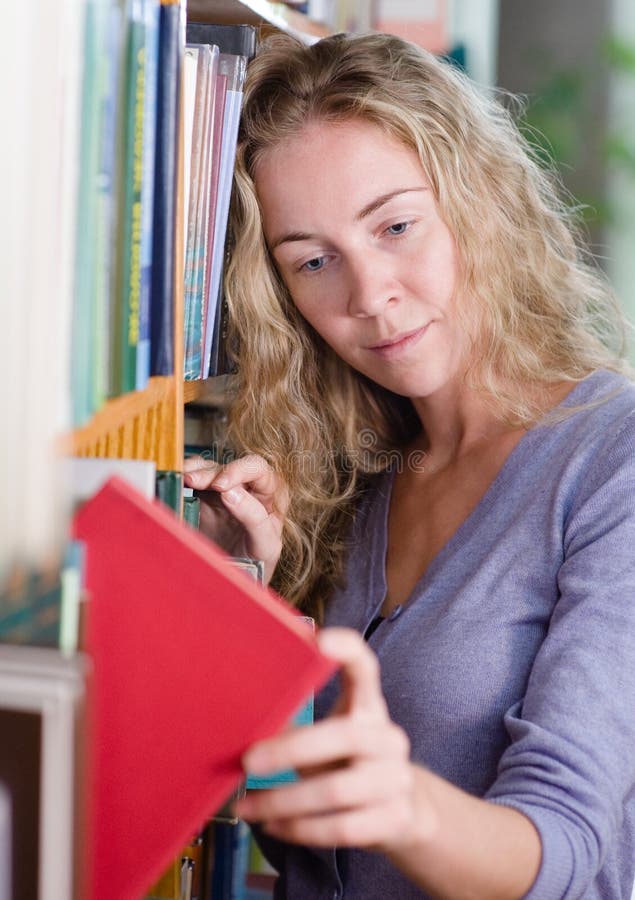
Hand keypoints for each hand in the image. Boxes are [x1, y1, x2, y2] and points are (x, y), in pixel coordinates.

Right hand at [183, 454, 287, 584]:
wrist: (237, 582)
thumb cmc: (259, 565)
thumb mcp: (265, 546)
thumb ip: (255, 519)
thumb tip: (230, 492)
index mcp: (273, 495)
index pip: (259, 470)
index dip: (239, 472)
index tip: (220, 486)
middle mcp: (249, 488)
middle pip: (232, 466)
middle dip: (212, 471)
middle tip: (193, 481)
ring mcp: (225, 492)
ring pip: (211, 469)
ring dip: (196, 471)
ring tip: (183, 480)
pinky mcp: (204, 499)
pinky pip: (195, 479)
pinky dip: (185, 476)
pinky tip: (177, 480)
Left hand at [235, 628, 419, 852]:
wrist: (405, 812)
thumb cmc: (348, 765)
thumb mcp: (330, 740)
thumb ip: (298, 728)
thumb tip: (241, 724)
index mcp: (370, 708)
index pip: (366, 668)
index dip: (348, 650)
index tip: (320, 639)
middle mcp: (389, 738)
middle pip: (344, 736)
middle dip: (291, 750)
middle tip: (247, 761)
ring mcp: (397, 779)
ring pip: (335, 792)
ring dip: (283, 802)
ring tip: (247, 807)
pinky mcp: (395, 819)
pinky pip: (340, 829)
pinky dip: (300, 830)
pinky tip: (273, 826)